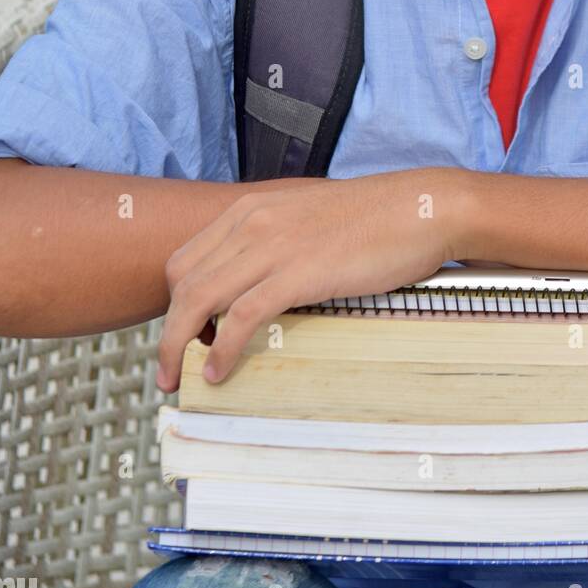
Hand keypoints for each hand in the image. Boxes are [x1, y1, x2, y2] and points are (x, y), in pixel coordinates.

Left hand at [155, 166, 467, 391]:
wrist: (420, 209)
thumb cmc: (375, 219)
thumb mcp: (307, 218)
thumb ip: (276, 240)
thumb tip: (260, 282)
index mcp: (251, 208)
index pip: (186, 258)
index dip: (176, 302)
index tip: (187, 335)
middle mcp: (251, 221)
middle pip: (181, 281)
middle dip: (168, 330)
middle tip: (172, 366)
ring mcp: (272, 245)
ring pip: (198, 299)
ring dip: (178, 346)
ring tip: (179, 379)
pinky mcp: (297, 272)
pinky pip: (240, 316)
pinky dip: (222, 349)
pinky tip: (220, 373)